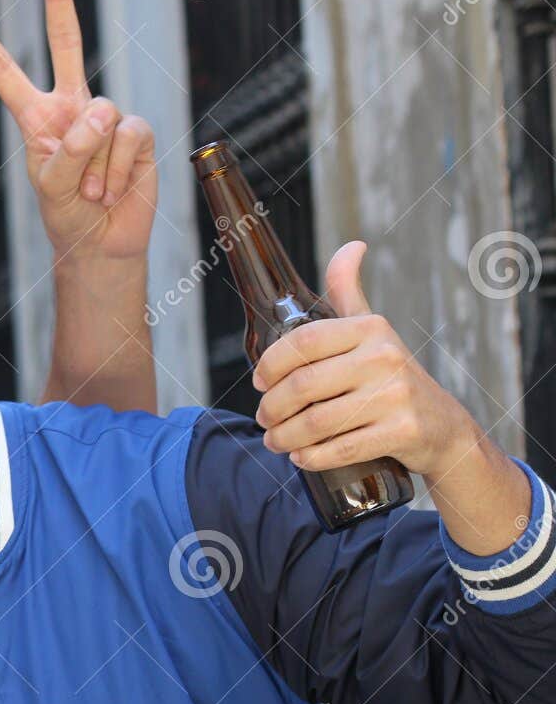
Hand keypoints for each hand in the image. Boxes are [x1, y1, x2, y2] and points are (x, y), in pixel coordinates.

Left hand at [0, 0, 155, 263]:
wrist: (102, 244)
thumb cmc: (67, 215)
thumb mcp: (51, 188)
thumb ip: (66, 152)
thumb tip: (97, 116)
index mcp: (36, 116)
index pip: (4, 70)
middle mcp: (72, 106)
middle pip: (67, 42)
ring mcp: (107, 116)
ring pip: (99, 118)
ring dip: (93, 166)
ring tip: (90, 191)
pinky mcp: (137, 132)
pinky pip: (127, 138)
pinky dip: (116, 171)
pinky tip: (112, 190)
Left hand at [253, 242, 479, 478]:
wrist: (444, 427)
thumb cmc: (392, 376)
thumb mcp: (373, 330)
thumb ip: (349, 292)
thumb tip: (352, 246)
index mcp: (369, 329)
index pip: (301, 342)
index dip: (270, 364)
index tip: (258, 383)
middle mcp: (384, 357)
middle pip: (302, 386)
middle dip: (271, 409)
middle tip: (264, 420)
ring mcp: (395, 396)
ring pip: (316, 422)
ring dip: (284, 437)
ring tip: (275, 441)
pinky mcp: (402, 432)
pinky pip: (341, 447)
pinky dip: (312, 457)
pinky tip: (301, 457)